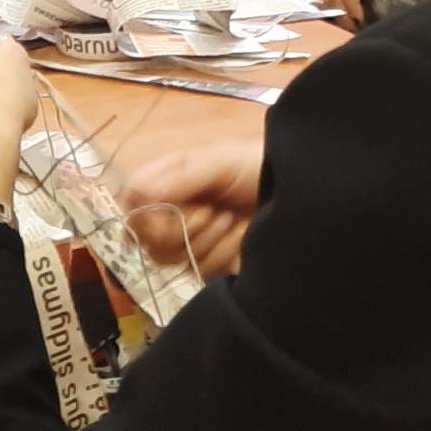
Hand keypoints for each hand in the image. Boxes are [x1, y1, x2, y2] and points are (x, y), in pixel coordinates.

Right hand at [122, 140, 262, 276]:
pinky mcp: (207, 263)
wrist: (298, 198)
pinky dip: (221, 254)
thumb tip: (138, 195)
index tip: (172, 213)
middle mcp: (171, 211)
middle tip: (216, 209)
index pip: (132, 203)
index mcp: (167, 180)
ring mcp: (189, 240)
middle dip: (185, 226)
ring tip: (233, 219)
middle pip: (148, 238)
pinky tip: (239, 239)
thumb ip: (179, 178)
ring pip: (172, 257)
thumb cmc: (257, 167)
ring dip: (209, 238)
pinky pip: (197, 270)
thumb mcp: (220, 161)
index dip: (145, 215)